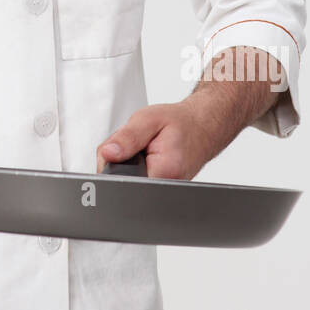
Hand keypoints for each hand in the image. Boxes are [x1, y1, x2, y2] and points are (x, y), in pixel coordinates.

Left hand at [95, 101, 217, 180]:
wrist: (202, 126)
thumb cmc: (181, 122)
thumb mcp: (148, 119)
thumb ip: (126, 137)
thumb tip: (107, 154)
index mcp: (163, 172)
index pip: (121, 179)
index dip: (113, 163)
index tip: (123, 149)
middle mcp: (166, 186)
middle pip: (123, 181)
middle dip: (120, 161)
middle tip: (138, 145)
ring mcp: (165, 190)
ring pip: (129, 180)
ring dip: (128, 164)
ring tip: (145, 150)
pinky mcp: (162, 188)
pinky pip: (138, 180)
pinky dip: (137, 167)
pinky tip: (147, 157)